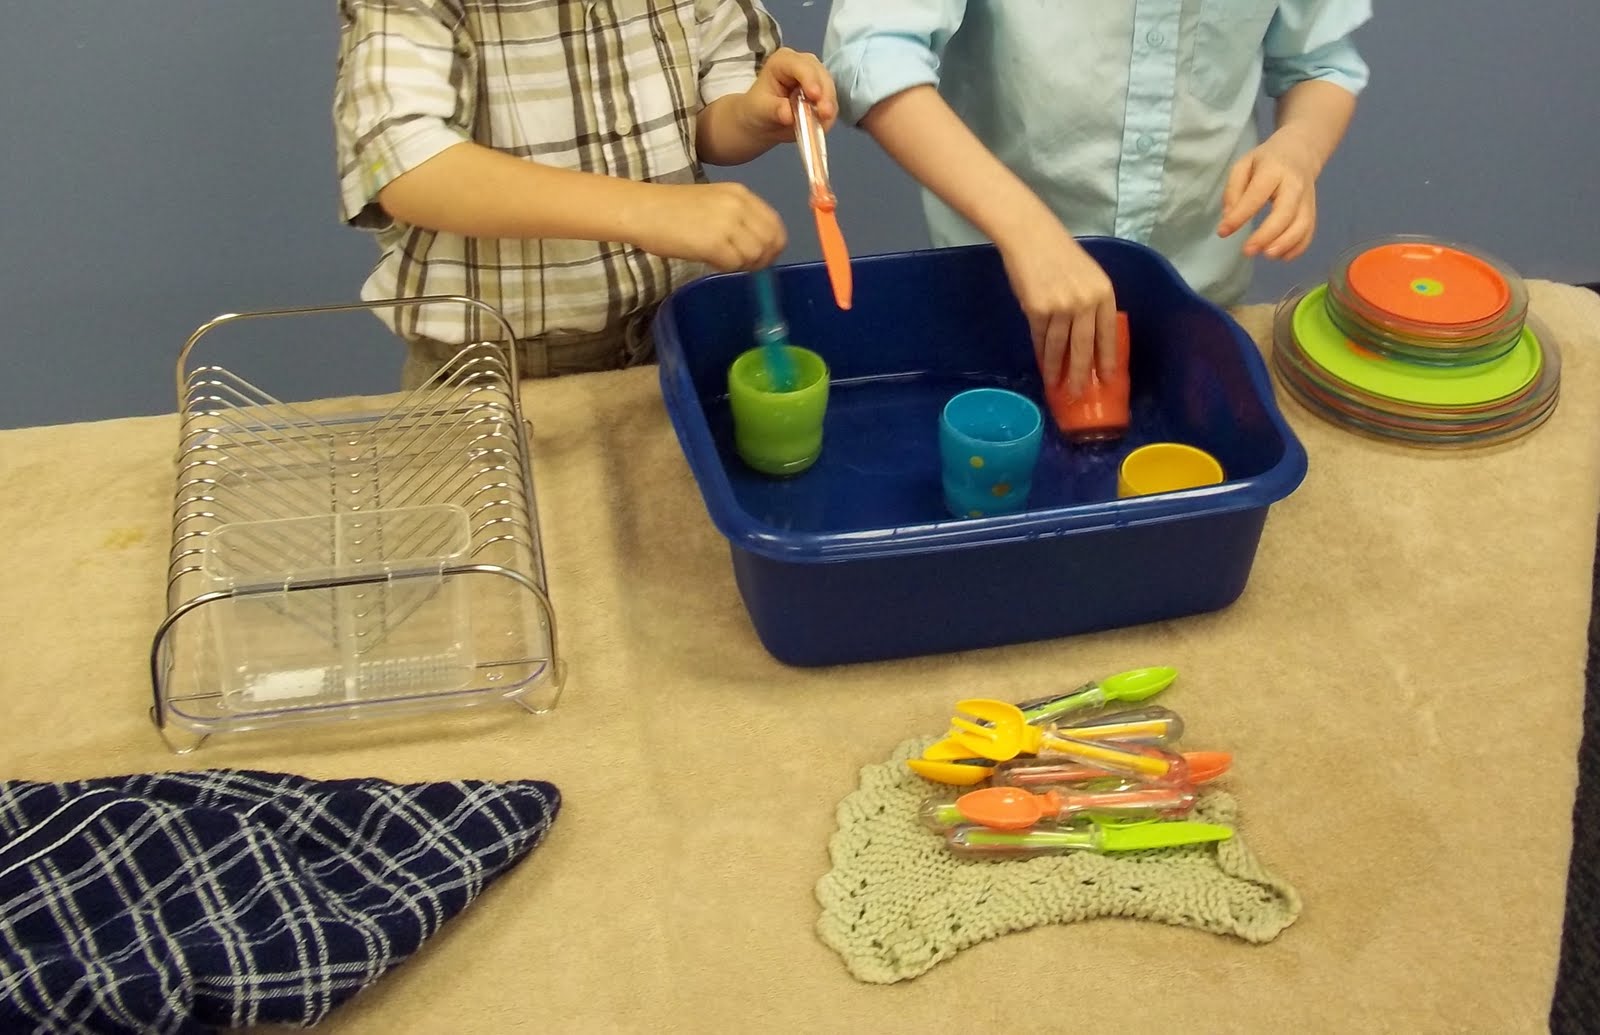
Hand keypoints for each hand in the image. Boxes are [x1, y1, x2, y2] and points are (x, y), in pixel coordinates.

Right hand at [629, 182, 786, 271]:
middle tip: (744, 265)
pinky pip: (735, 264)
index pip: (775, 224)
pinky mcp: (714, 243)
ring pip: (756, 254)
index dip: (773, 245)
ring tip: (722, 260)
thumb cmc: (671, 209)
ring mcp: (728, 223)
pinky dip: (727, 268)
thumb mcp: (713, 203)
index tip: (761, 257)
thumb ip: (738, 219)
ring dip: (743, 264)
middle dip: (762, 259)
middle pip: (771, 241)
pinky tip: (711, 261)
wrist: (642, 210)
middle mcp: (739, 206)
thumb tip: (755, 247)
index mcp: (741, 194)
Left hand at [737, 47, 838, 143]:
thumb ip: (775, 110)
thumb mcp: (760, 110)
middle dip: (824, 93)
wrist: (763, 121)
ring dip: (829, 105)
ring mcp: (815, 77)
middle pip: (819, 74)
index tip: (815, 95)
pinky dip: (830, 113)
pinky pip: (831, 101)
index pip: (800, 65)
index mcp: (783, 61)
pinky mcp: (823, 92)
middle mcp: (802, 64)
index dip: (809, 79)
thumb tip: (789, 115)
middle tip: (825, 114)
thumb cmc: (757, 110)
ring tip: (825, 121)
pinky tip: (824, 124)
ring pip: (829, 87)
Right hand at [997, 220, 1117, 395]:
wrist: (1031, 237)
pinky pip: (1040, 338)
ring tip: (1056, 385)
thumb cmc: (1059, 256)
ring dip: (1055, 368)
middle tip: (1079, 393)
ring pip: (1059, 346)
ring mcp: (1061, 306)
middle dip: (1081, 373)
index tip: (1107, 379)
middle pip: (1084, 347)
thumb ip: (1090, 304)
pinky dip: (1040, 352)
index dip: (1107, 359)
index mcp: (1103, 293)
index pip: (1108, 334)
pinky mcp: (1037, 309)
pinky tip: (1041, 363)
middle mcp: (1085, 302)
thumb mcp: (1087, 277)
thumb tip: (1087, 341)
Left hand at [1217, 127, 1320, 259]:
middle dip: (1267, 235)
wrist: (1300, 151)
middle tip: (1247, 251)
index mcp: (1274, 170)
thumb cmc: (1266, 161)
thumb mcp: (1243, 165)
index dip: (1240, 215)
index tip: (1223, 231)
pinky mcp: (1312, 211)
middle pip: (1286, 213)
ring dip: (1285, 244)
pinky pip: (1309, 232)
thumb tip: (1228, 217)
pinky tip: (1282, 257)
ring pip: (1302, 225)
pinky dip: (1298, 247)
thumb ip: (1233, 190)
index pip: (1257, 195)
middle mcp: (1295, 185)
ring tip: (1266, 255)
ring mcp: (1307, 199)